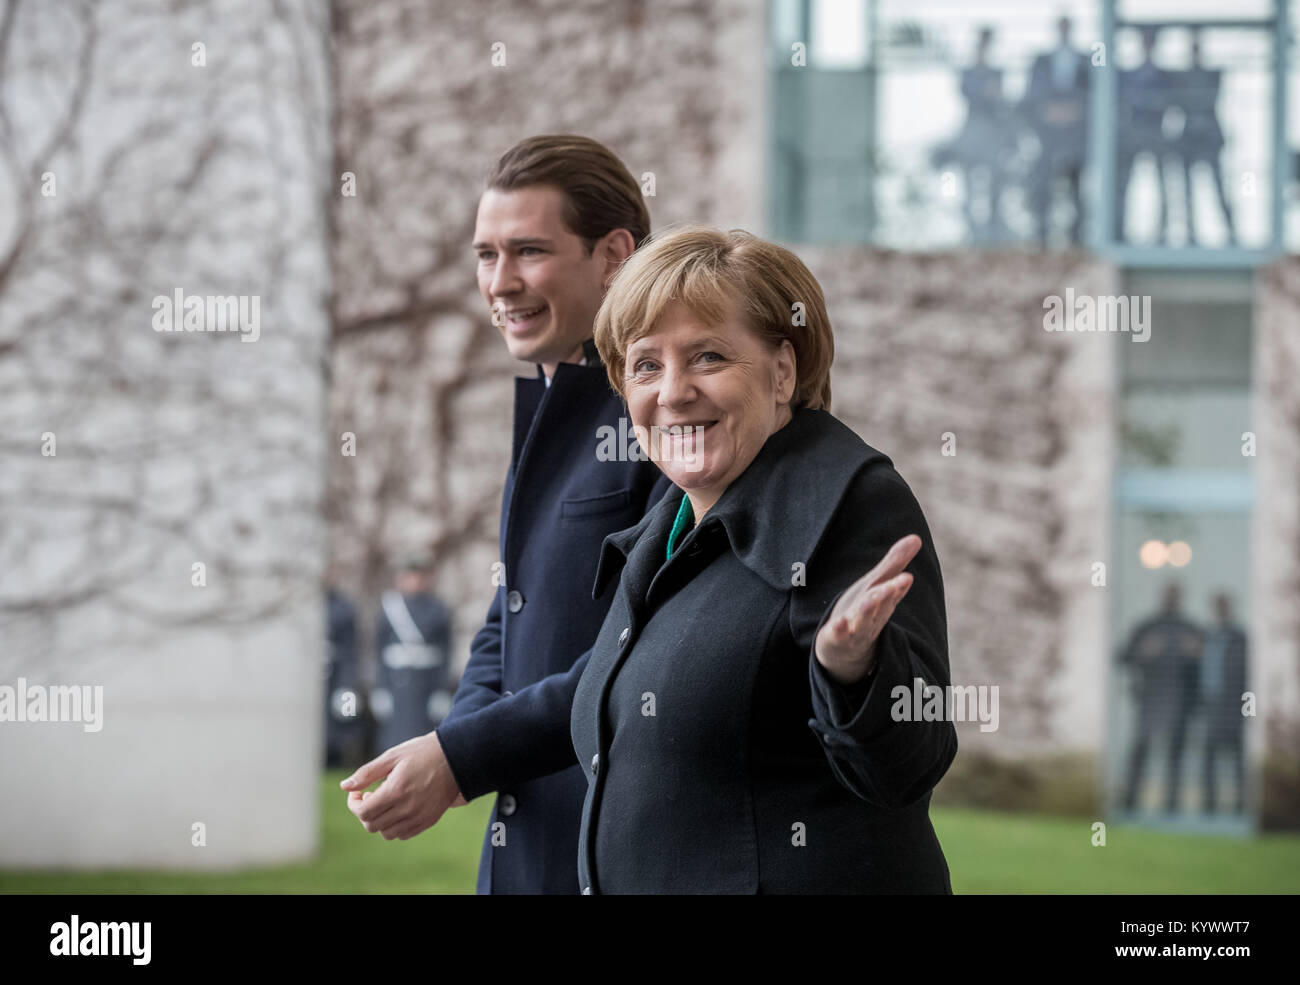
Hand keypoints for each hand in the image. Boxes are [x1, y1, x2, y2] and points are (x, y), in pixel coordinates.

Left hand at [341, 730, 467, 840]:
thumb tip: (345, 786)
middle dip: (364, 812)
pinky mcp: (428, 821)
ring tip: (385, 802)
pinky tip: (398, 809)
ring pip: (386, 833)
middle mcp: (407, 808)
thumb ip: (366, 773)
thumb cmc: (422, 753)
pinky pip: (402, 834)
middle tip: (371, 795)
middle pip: (371, 825)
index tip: (358, 792)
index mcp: (396, 790)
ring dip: (379, 820)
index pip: (363, 812)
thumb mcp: (392, 756)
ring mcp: (419, 817)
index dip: (353, 804)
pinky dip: (394, 826)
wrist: (456, 758)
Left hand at [815, 534, 921, 685]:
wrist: (844, 650)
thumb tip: (916, 538)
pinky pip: (839, 635)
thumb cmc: (863, 611)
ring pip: (863, 620)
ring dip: (867, 610)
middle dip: (887, 595)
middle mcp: (871, 617)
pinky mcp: (836, 638)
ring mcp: (855, 630)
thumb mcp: (877, 585)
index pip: (893, 593)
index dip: (899, 586)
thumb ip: (894, 563)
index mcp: (882, 603)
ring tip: (870, 599)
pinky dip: (840, 630)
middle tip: (896, 584)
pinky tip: (839, 623)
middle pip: (880, 605)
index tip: (907, 577)